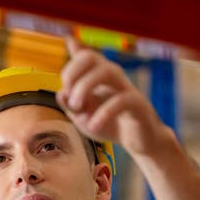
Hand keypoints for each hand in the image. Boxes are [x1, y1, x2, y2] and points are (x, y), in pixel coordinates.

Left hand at [57, 36, 173, 158]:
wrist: (138, 142)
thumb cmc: (109, 126)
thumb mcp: (83, 118)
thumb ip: (70, 105)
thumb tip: (61, 93)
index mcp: (99, 76)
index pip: (83, 56)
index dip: (69, 70)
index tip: (67, 92)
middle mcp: (113, 76)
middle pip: (91, 56)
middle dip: (72, 73)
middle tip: (71, 101)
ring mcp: (126, 88)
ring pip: (107, 71)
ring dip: (84, 87)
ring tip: (77, 108)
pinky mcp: (138, 104)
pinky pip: (121, 100)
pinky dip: (103, 113)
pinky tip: (94, 126)